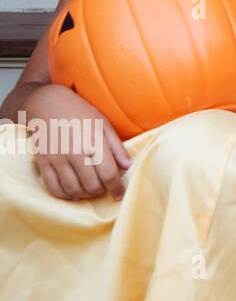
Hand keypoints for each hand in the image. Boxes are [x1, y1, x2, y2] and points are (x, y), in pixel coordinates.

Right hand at [23, 84, 130, 200]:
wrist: (47, 104)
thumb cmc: (79, 112)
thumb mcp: (103, 124)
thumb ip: (116, 146)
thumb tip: (128, 166)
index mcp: (93, 142)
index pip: (108, 174)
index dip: (116, 188)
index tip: (120, 194)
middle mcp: (74, 153)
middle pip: (92, 185)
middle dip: (102, 191)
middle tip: (105, 189)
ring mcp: (56, 159)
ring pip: (73, 190)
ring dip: (85, 195)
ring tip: (91, 191)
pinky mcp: (43, 163)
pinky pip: (53, 188)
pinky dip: (64, 196)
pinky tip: (73, 193)